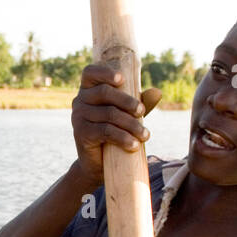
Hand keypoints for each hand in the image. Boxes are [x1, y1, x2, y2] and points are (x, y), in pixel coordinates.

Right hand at [71, 64, 154, 186]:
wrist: (97, 164)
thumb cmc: (113, 134)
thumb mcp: (126, 115)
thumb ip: (139, 102)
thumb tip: (157, 92)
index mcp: (88, 90)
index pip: (90, 73)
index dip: (105, 72)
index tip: (122, 80)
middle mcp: (79, 101)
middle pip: (104, 92)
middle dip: (127, 102)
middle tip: (142, 112)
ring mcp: (78, 117)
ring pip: (109, 114)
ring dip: (131, 125)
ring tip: (145, 136)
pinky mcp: (81, 133)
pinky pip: (106, 131)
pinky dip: (123, 138)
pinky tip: (134, 145)